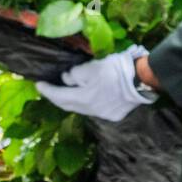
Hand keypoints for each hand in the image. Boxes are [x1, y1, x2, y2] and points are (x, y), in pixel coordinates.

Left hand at [34, 45, 153, 121]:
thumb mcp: (92, 67)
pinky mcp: (114, 114)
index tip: (39, 84)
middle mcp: (92, 111)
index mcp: (85, 99)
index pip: (59, 96)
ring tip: (66, 90)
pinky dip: (87, 102)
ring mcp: (104, 114)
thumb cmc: (117, 69)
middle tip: (48, 88)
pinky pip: (94, 109)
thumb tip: (67, 79)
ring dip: (73, 100)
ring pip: (82, 109)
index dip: (47, 90)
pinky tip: (86, 95)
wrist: (143, 79)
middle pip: (69, 106)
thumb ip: (75, 74)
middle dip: (57, 97)